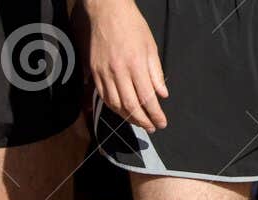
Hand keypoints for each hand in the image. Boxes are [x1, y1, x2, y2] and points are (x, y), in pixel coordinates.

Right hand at [86, 0, 167, 130]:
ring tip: (138, 122)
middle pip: (131, 105)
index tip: (161, 123)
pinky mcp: (95, 73)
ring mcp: (105, 74)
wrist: (107, 13)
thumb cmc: (132, 26)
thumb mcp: (150, 46)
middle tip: (151, 127)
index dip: (155, 114)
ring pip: (115, 105)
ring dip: (127, 117)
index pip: (147, 97)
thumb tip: (162, 94)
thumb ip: (155, 73)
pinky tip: (121, 111)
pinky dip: (113, 107)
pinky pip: (104, 97)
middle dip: (142, 120)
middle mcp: (119, 72)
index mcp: (136, 65)